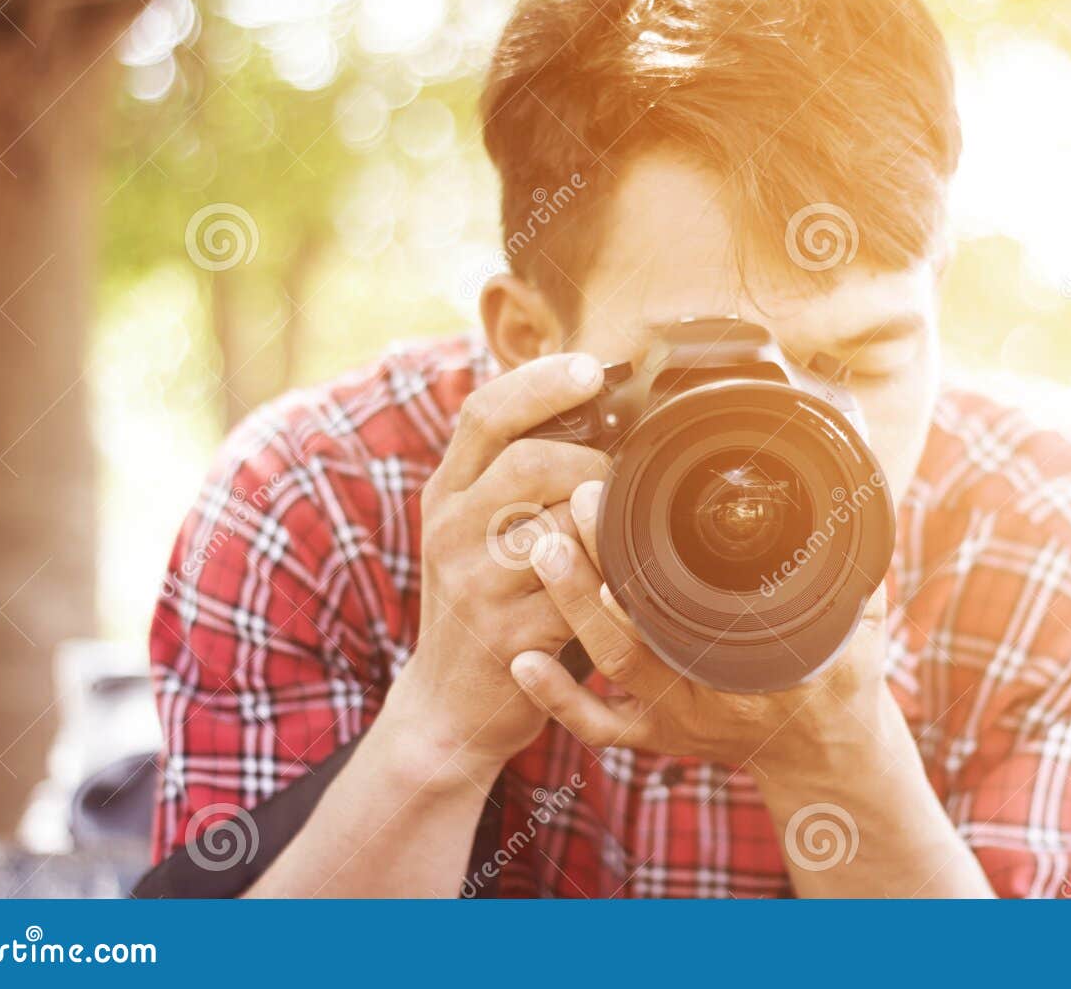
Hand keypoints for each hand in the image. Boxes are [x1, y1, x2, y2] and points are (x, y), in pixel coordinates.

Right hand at [378, 353, 610, 777]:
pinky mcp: (508, 634)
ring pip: (557, 527)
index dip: (540, 382)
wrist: (449, 705)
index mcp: (446, 492)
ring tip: (622, 531)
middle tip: (621, 476)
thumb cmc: (488, 599)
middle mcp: (451, 530)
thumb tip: (597, 406)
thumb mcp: (478, 528)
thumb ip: (517, 474)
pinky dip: (609, 580)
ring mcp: (476, 584)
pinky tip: (624, 578)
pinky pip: (576, 592)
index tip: (592, 366)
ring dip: (604, 524)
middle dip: (591, 461)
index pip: (484, 413)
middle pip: (527, 462)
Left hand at [509, 480, 893, 782]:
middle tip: (571, 507)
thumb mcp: (859, 618)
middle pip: (641, 634)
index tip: (626, 515)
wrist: (827, 756)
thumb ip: (849, 558)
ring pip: (613, 668)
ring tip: (544, 550)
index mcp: (763, 665)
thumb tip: (850, 483)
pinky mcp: (655, 737)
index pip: (700, 612)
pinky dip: (559, 699)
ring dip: (573, 610)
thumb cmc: (843, 675)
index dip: (657, 571)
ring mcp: (678, 718)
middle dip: (598, 573)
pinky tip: (524, 661)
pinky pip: (599, 726)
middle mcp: (712, 695)